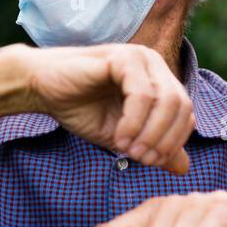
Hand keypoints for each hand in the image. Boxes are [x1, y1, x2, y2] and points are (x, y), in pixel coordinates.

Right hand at [25, 43, 193, 174]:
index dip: (173, 142)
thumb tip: (184, 169)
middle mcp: (154, 64)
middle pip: (181, 106)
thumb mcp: (122, 136)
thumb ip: (153, 148)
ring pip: (166, 101)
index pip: (185, 113)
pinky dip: (134, 121)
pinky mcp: (122, 57)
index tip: (148, 163)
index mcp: (158, 80)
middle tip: (139, 159)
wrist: (42, 90)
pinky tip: (119, 137)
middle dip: (164, 140)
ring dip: (150, 133)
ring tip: (128, 151)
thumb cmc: (80, 108)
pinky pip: (142, 94)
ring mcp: (140, 57)